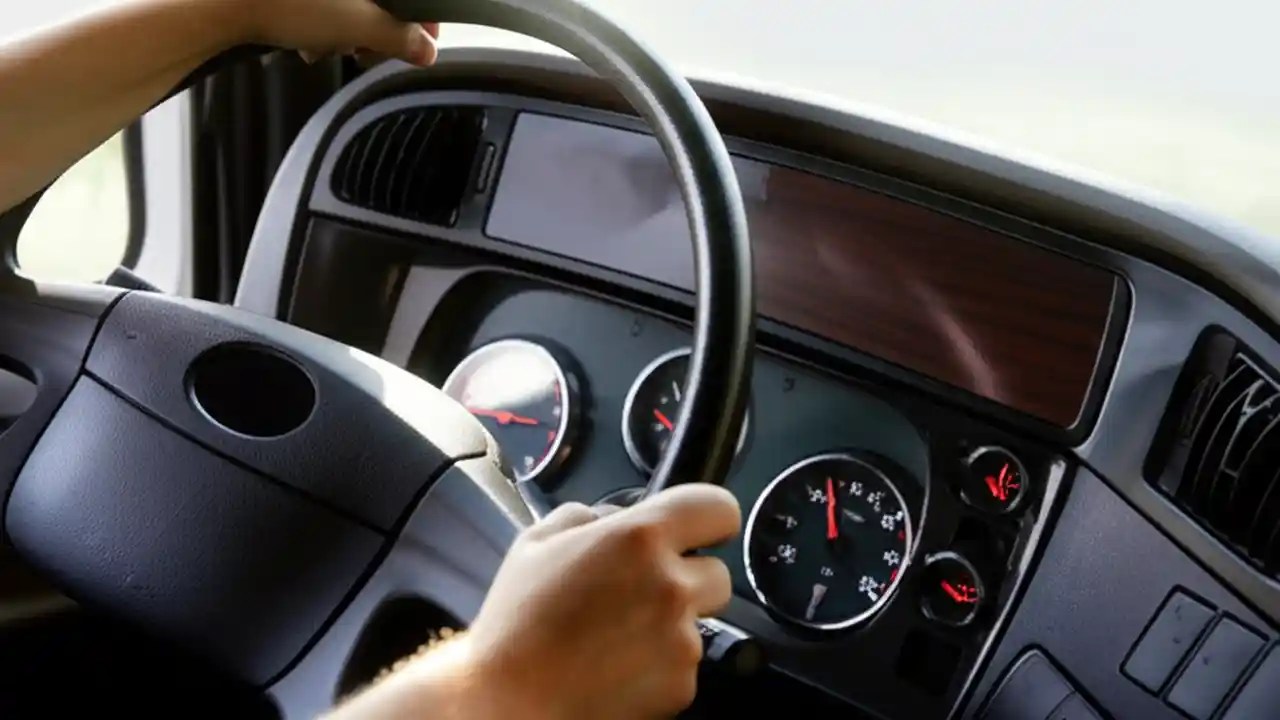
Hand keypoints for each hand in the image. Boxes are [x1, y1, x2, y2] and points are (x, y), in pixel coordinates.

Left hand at [232, 0, 439, 65]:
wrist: (224, 2)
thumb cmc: (290, 4)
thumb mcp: (360, 27)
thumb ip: (402, 39)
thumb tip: (428, 49)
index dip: (422, 21)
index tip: (422, 46)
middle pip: (380, 2)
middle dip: (373, 32)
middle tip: (363, 53)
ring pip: (348, 5)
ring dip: (343, 34)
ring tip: (325, 48)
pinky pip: (320, 4)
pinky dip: (319, 24)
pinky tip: (305, 42)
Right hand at [473, 485, 739, 718]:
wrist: (512, 702)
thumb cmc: (517, 625)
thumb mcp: (537, 542)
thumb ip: (586, 516)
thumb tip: (615, 518)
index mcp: (638, 539)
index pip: (718, 508)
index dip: (710, 518)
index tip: (701, 530)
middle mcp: (670, 586)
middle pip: (718, 573)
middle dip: (689, 579)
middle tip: (642, 592)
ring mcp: (681, 640)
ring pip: (699, 621)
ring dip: (671, 624)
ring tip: (615, 635)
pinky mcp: (681, 685)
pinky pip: (685, 664)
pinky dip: (661, 664)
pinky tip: (618, 664)